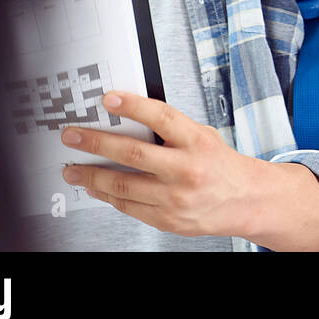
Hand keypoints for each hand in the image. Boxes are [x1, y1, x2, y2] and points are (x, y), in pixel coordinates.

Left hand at [59, 91, 266, 238]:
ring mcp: (175, 197)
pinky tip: (96, 188)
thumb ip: (171, 131)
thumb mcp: (204, 137)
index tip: (109, 99)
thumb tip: (128, 120)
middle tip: (73, 136)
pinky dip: (107, 196)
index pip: (162, 118)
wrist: (245, 201)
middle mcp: (186, 170)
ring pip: (122, 185)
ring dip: (91, 176)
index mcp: (197, 143)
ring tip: (73, 170)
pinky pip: (127, 206)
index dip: (133, 106)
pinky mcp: (167, 219)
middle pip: (132, 154)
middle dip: (96, 143)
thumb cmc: (222, 166)